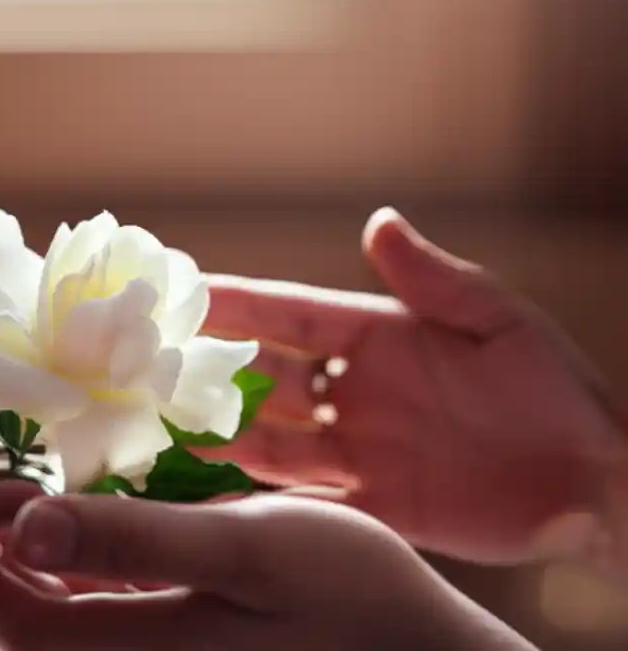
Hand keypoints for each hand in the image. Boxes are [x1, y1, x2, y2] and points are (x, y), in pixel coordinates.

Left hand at [0, 495, 535, 650]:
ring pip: (76, 620)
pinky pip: (121, 616)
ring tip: (30, 486)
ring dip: (45, 561)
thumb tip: (22, 527)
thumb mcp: (243, 551)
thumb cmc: (351, 599)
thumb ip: (131, 541)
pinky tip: (101, 519)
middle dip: (0, 559)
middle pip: (38, 627)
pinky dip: (97, 570)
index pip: (19, 627)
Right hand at [200, 207, 626, 563]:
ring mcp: (358, 450)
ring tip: (160, 429)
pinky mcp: (370, 505)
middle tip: (142, 366)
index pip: (291, 314)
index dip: (235, 302)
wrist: (595, 488)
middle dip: (205, 370)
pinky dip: (255, 494)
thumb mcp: (502, 326)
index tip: (177, 291)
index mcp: (380, 337)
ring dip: (217, 433)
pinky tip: (210, 489)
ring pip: (268, 438)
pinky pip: (299, 497)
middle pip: (264, 376)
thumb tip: (377, 220)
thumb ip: (436, 280)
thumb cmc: (558, 395)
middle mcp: (356, 392)